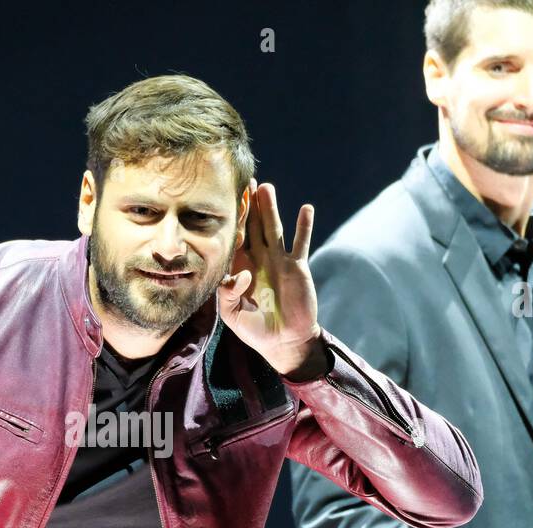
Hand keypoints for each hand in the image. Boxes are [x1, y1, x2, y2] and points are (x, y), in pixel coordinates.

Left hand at [217, 178, 320, 376]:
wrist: (284, 341)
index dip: (231, 222)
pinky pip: (301, 243)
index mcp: (240, 268)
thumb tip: (240, 275)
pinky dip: (304, 226)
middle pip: (253, 226)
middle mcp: (259, 259)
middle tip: (244, 181)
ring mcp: (279, 260)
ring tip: (266, 186)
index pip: (234, 239)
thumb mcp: (233, 315)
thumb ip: (228, 295)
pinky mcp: (298, 267)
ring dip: (270, 208)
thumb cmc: (256, 330)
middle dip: (249, 205)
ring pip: (274, 228)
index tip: (226, 203)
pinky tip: (306, 208)